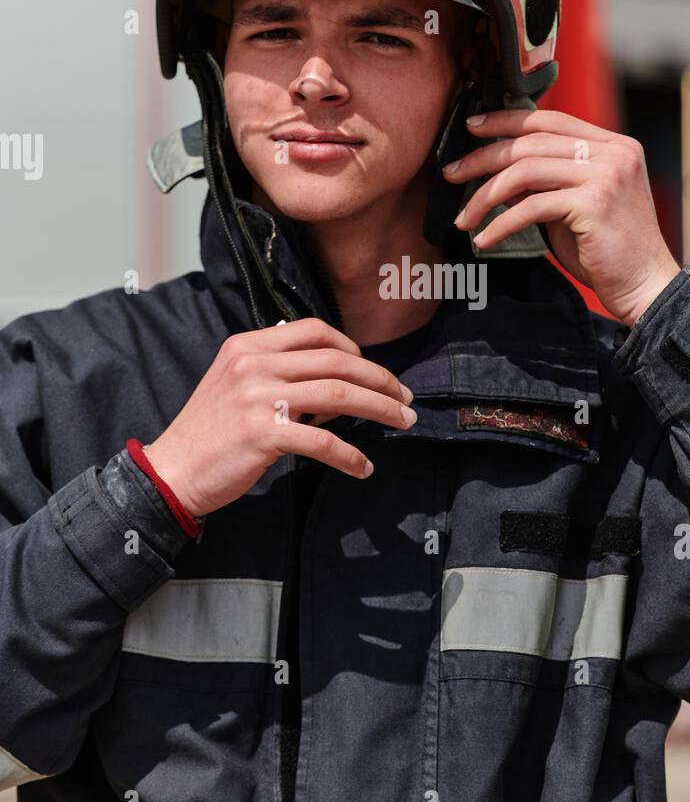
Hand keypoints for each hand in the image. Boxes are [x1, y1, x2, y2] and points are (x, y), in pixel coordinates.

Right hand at [143, 319, 415, 516]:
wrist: (172, 471)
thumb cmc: (210, 433)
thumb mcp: (238, 387)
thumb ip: (281, 376)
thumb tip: (339, 385)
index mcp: (247, 346)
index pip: (313, 330)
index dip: (352, 347)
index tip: (373, 369)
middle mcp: (253, 365)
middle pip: (336, 361)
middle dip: (380, 379)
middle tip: (405, 398)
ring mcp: (258, 398)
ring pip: (339, 394)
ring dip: (379, 409)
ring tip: (402, 422)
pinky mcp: (263, 435)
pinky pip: (323, 440)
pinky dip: (349, 455)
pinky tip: (362, 466)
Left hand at [443, 108, 680, 326]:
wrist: (646, 286)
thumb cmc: (608, 251)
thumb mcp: (574, 206)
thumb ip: (546, 183)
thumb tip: (498, 171)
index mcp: (614, 145)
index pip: (550, 119)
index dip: (507, 120)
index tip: (472, 126)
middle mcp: (614, 153)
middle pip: (532, 142)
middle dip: (483, 156)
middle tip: (451, 173)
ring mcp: (606, 175)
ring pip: (526, 171)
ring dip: (485, 195)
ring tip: (463, 217)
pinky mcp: (594, 203)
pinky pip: (531, 207)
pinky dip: (501, 224)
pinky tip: (484, 239)